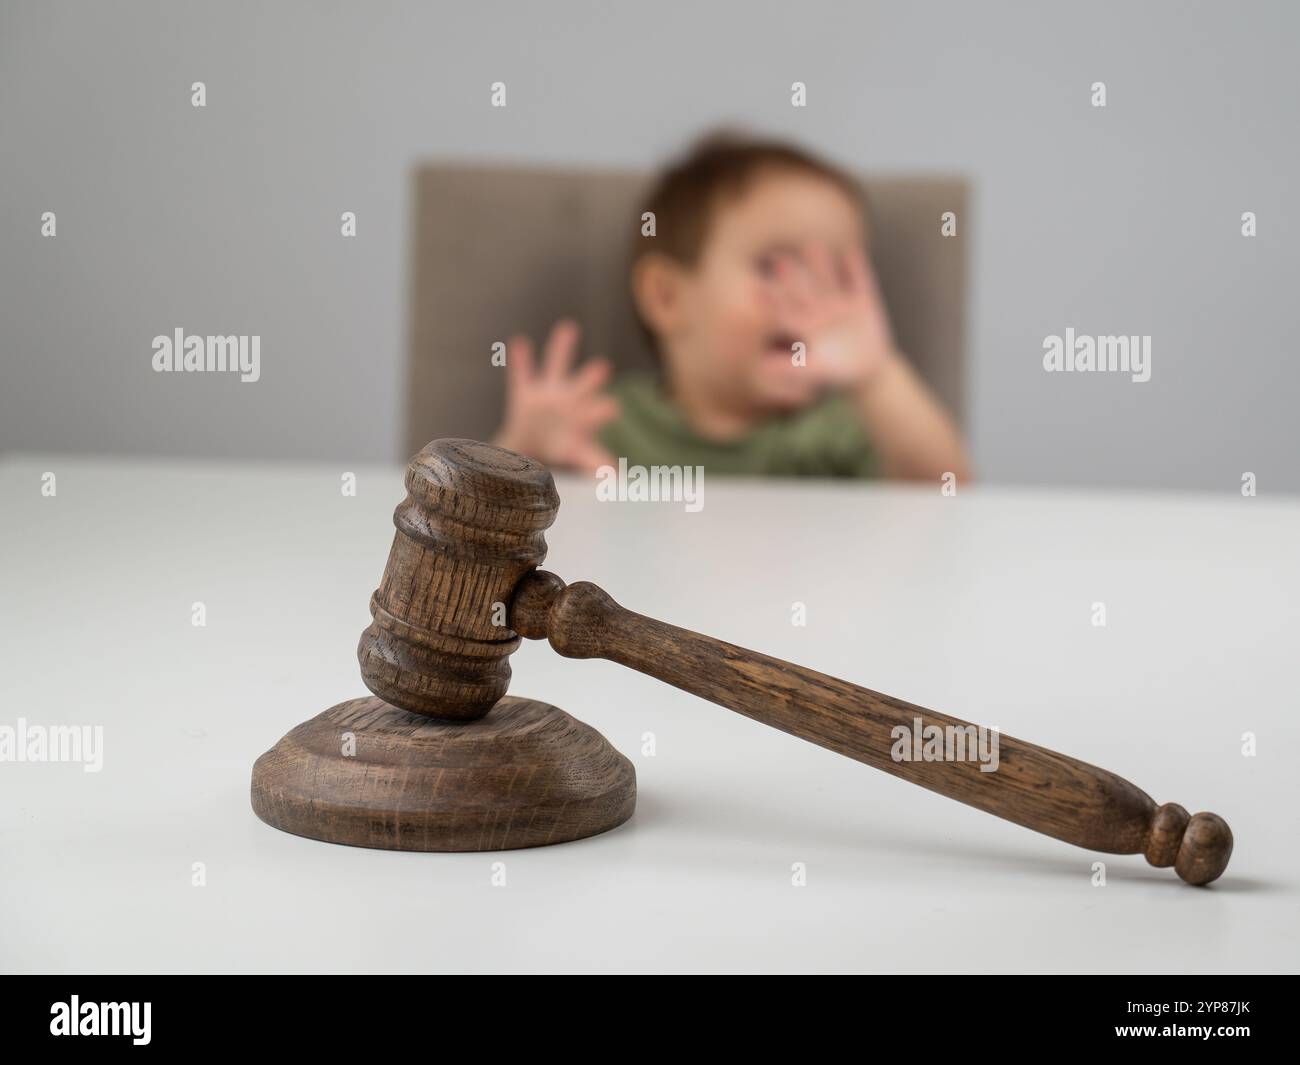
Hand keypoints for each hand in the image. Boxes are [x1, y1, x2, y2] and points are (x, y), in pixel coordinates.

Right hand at [492, 319, 619, 473]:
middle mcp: (570, 401)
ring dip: (561, 349)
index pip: (597, 413)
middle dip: (590, 378)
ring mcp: (547, 395)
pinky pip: (522, 375)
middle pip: (581, 386)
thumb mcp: (575, 460)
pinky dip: (520, 361)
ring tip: (569, 328)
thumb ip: (593, 464)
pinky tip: (520, 343)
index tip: (612, 407)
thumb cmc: (561, 451)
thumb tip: (615, 478)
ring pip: (555, 367)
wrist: (531, 447)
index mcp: (584, 419)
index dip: (603, 410)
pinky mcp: (525, 394)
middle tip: (602, 368)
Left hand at [760, 239, 898, 389]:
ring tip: (811, 245)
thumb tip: (762, 367)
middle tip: (777, 258)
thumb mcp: (813, 371)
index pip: (786, 309)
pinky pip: (859, 281)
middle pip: (804, 289)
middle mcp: (820, 310)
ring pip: (828, 279)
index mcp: (805, 325)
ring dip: (820, 264)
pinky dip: (857, 268)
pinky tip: (853, 251)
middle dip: (792, 275)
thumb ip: (790, 366)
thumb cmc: (837, 375)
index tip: (757, 287)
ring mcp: (841, 303)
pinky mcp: (863, 301)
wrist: (868, 371)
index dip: (773, 299)